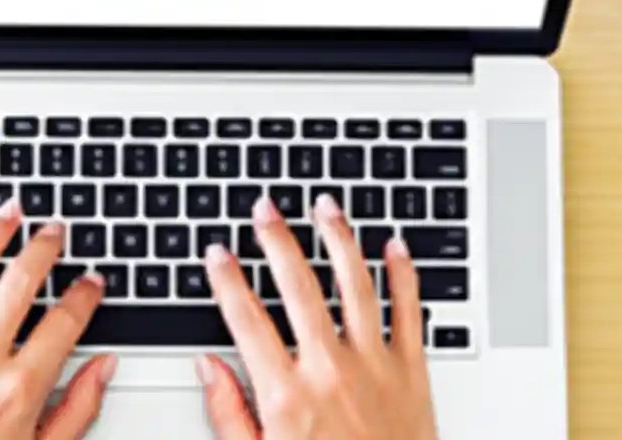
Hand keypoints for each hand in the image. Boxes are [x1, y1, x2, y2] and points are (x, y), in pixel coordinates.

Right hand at [198, 195, 438, 439]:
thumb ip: (230, 414)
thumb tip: (208, 367)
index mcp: (286, 396)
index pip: (246, 319)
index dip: (227, 280)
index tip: (218, 254)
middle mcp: (330, 372)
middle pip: (298, 287)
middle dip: (277, 240)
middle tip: (265, 209)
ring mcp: (375, 367)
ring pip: (354, 284)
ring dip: (338, 239)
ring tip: (325, 207)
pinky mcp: (413, 373)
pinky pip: (410, 311)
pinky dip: (404, 274)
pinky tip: (394, 246)